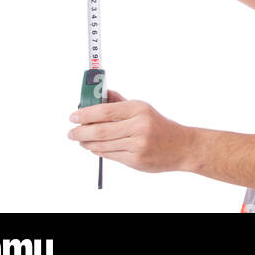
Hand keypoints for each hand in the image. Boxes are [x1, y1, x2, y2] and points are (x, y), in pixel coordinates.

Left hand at [67, 89, 194, 172]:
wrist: (182, 147)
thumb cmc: (160, 127)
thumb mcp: (143, 109)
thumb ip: (120, 103)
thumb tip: (99, 94)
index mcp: (139, 109)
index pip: (105, 110)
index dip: (85, 114)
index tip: (73, 117)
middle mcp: (139, 126)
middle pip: (100, 130)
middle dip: (81, 132)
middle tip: (71, 132)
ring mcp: (138, 144)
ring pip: (102, 145)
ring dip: (87, 143)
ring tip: (81, 140)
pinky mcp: (136, 160)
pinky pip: (110, 155)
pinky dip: (98, 151)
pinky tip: (95, 147)